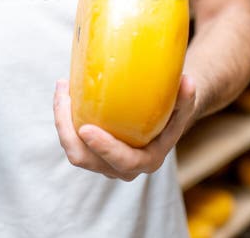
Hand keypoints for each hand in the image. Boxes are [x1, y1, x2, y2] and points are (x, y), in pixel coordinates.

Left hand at [53, 75, 197, 180]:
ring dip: (62, 120)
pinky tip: (65, 89)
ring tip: (63, 88)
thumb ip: (186, 98)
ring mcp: (103, 160)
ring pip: (73, 149)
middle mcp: (121, 166)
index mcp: (146, 160)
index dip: (104, 149)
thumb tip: (188, 82)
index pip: (122, 162)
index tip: (86, 129)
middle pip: (85, 159)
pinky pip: (71, 138)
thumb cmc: (173, 110)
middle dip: (67, 131)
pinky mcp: (91, 149)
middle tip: (64, 98)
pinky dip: (64, 116)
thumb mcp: (184, 105)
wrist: (163, 118)